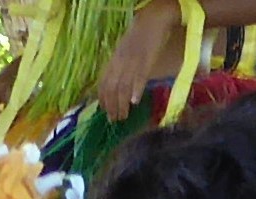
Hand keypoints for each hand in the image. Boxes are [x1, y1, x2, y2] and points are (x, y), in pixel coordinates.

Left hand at [96, 0, 179, 120]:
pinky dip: (136, 89)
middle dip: (112, 106)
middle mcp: (120, 63)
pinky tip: (135, 101)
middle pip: (112, 88)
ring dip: (122, 104)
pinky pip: (139, 77)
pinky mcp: (146, 60)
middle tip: (114, 120)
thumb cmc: (139, 36)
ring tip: (123, 117)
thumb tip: (116, 84)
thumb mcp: (124, 51)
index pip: (103, 83)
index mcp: (114, 60)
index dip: (103, 99)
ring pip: (123, 86)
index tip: (105, 112)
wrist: (152, 20)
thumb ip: (119, 66)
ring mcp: (132, 62)